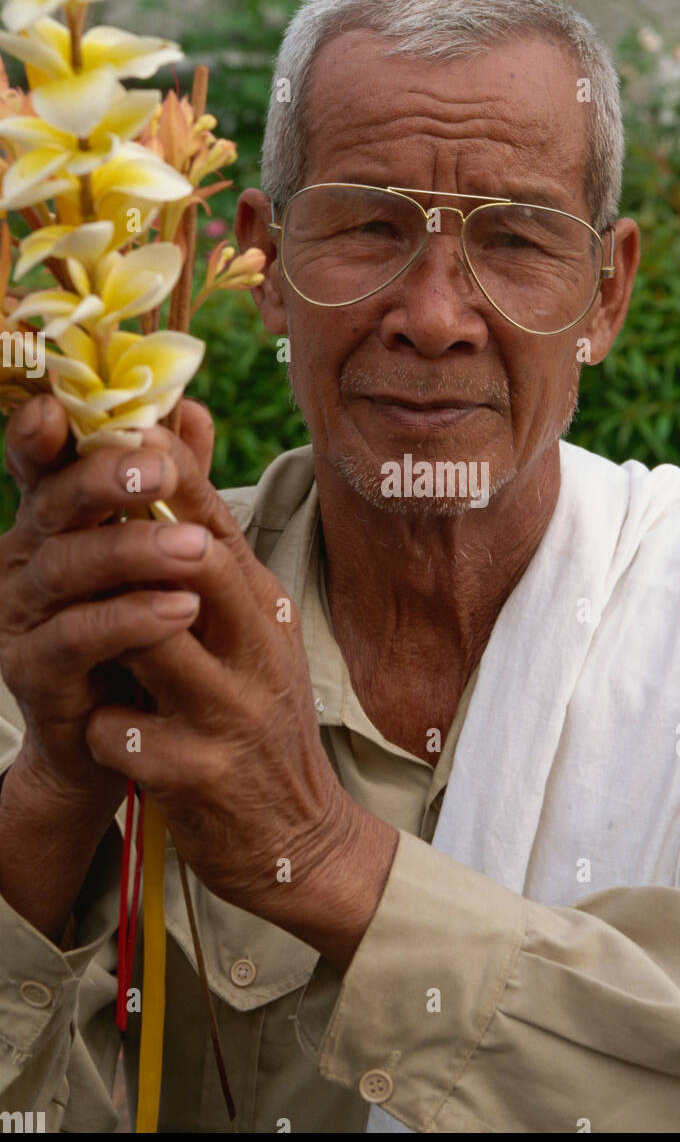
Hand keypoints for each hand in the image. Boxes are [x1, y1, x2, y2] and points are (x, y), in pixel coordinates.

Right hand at [0, 396, 211, 816]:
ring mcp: (20, 614)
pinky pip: (74, 637)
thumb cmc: (144, 629)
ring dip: (131, 552)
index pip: (40, 463)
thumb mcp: (162, 551)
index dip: (40, 432)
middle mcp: (25, 557)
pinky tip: (180, 608)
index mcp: (53, 519)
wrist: (126, 735)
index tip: (61, 407)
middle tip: (161, 468)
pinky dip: (128, 619)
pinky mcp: (29, 670)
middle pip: (53, 504)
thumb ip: (174, 483)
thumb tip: (191, 406)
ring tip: (197, 547)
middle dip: (104, 480)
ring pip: (65, 568)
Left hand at [72, 415, 397, 968]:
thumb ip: (214, 560)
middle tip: (73, 519)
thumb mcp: (253, 635)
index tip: (112, 432)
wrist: (297, 837)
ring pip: (152, 638)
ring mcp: (231, 711)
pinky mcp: (200, 773)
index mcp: (262, 608)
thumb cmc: (256, 718)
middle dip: (128, 534)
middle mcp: (255, 649)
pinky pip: (122, 731)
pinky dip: (102, 726)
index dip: (161, 470)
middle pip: (193, 561)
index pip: (213, 520)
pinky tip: (105, 731)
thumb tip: (189, 466)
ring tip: (82, 634)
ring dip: (106, 628)